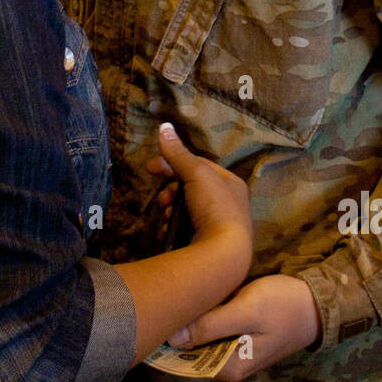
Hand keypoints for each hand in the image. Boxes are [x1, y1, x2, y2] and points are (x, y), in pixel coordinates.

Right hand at [144, 123, 252, 282]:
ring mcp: (217, 227)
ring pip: (184, 211)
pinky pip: (184, 231)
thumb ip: (178, 152)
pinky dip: (172, 229)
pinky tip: (166, 232)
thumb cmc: (214, 207)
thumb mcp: (195, 173)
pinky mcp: (206, 245)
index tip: (150, 167)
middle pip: (190, 189)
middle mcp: (228, 204)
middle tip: (161, 200)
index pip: (198, 165)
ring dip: (170, 212)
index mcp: (231, 184)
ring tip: (165, 217)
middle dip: (171, 192)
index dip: (174, 163)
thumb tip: (163, 126)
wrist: (222, 255)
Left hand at [167, 275, 321, 381]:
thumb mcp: (246, 311)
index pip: (183, 361)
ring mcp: (234, 353)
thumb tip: (170, 337)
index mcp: (228, 368)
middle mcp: (228, 368)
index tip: (153, 317)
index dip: (166, 342)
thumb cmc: (282, 306)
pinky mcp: (238, 339)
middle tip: (162, 300)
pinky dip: (201, 319)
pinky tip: (194, 300)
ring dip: (188, 323)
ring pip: (199, 340)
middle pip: (189, 352)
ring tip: (174, 297)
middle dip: (176, 330)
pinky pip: (211, 332)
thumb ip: (210, 326)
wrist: (317, 303)